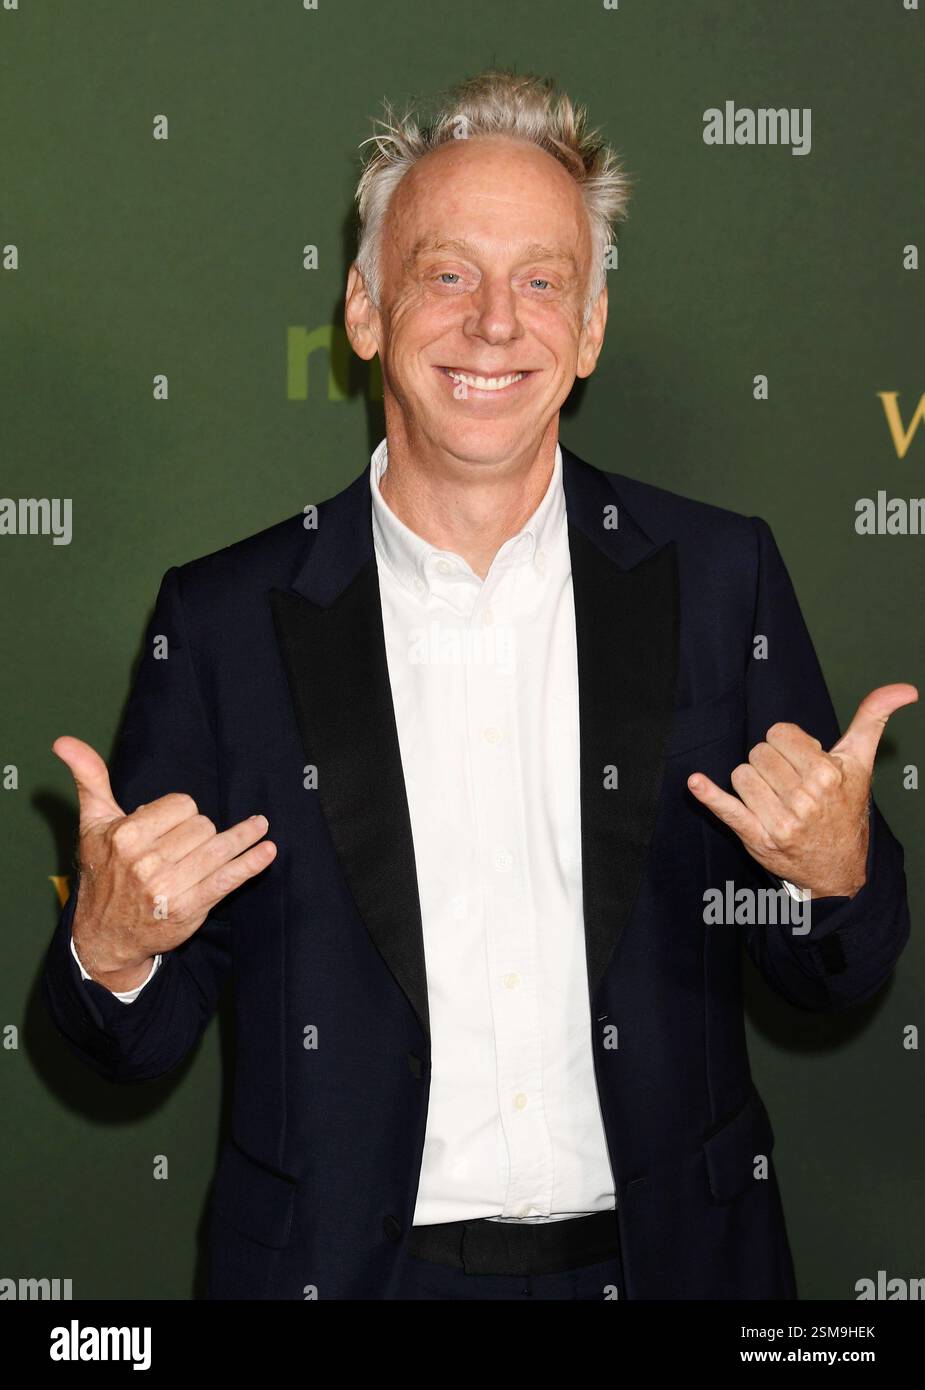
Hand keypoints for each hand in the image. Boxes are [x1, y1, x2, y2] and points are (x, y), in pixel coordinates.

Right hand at [53, 736, 276, 990]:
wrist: (104, 934)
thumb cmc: (102, 872)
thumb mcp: (92, 823)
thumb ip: (88, 778)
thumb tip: (63, 741)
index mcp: (125, 835)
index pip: (182, 805)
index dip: (181, 813)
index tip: (171, 827)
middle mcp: (146, 861)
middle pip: (202, 826)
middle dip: (201, 831)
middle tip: (187, 846)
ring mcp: (168, 887)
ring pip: (218, 848)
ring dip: (243, 837)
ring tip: (259, 827)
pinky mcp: (188, 908)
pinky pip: (227, 878)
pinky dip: (251, 863)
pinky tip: (266, 851)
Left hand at [687, 683, 917, 898]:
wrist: (838, 866)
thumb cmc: (845, 809)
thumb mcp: (860, 763)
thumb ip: (873, 720)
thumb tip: (904, 688)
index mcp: (826, 774)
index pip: (778, 734)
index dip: (786, 744)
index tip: (799, 761)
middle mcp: (804, 798)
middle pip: (758, 753)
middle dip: (769, 764)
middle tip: (788, 783)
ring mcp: (779, 820)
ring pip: (741, 774)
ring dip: (751, 783)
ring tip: (773, 798)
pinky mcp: (757, 838)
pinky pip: (726, 809)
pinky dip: (709, 795)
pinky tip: (696, 782)